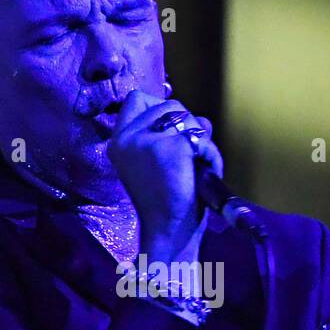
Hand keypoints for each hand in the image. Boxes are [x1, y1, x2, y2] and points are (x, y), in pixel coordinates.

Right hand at [107, 90, 223, 262]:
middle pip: (169, 104)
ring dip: (201, 140)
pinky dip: (211, 154)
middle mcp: (127, 138)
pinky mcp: (171, 146)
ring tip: (196, 168)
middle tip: (189, 156)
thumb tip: (200, 121)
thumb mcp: (157, 162)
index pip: (137, 99)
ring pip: (187, 116)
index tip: (172, 129)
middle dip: (187, 125)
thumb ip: (169, 135)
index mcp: (119, 142)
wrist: (170, 231)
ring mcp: (148, 140)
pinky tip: (205, 173)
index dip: (159, 107)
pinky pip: (202, 137)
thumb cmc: (166, 202)